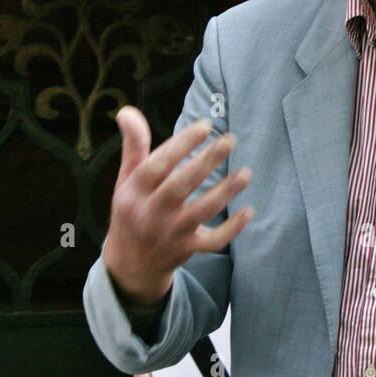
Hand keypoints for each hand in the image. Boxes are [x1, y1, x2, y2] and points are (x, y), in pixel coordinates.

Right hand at [105, 105, 253, 304]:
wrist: (129, 265)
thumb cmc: (132, 211)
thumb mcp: (126, 181)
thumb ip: (133, 146)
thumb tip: (128, 111)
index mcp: (133, 192)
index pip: (157, 164)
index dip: (182, 144)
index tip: (205, 125)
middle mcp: (149, 213)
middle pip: (180, 185)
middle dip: (206, 162)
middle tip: (230, 140)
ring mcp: (169, 234)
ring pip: (200, 212)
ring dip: (225, 192)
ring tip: (246, 173)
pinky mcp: (186, 250)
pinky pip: (212, 242)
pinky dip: (232, 229)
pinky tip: (249, 210)